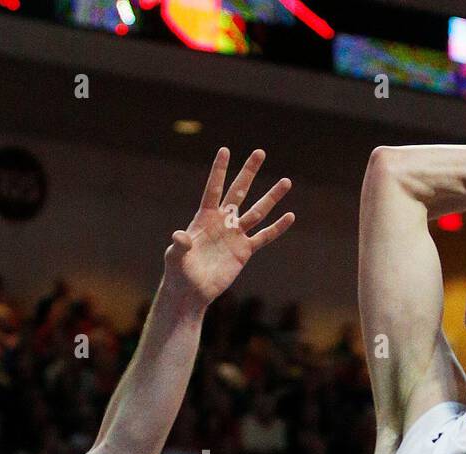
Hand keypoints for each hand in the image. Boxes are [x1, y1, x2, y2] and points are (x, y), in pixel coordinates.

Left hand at [163, 148, 293, 307]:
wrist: (192, 292)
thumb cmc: (179, 273)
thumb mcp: (176, 258)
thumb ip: (180, 245)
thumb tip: (180, 236)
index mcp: (204, 218)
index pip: (213, 189)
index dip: (219, 171)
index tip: (225, 150)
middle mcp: (222, 222)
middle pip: (238, 192)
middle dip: (249, 172)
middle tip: (259, 152)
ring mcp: (235, 235)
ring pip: (257, 212)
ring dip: (271, 197)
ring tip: (286, 181)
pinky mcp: (244, 251)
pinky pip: (263, 237)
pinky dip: (276, 228)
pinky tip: (290, 216)